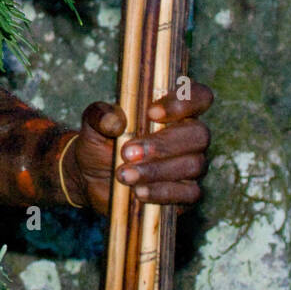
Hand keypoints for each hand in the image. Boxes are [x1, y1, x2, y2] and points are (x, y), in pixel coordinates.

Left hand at [67, 83, 212, 214]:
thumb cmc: (100, 141)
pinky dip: (162, 192)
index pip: (199, 96)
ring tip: (124, 174)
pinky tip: (138, 191)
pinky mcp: (188, 193)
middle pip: (199, 134)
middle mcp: (188, 135)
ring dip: (156, 170)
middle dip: (163, 144)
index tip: (152, 113)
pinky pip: (189, 193)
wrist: (92, 176)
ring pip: (193, 165)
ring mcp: (192, 164)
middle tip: (127, 152)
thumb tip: (114, 120)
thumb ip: (100, 115)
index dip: (184, 101)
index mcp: (172, 109)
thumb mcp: (92, 123)